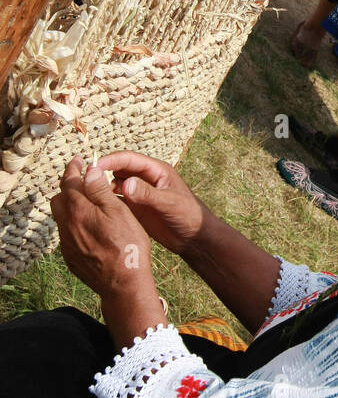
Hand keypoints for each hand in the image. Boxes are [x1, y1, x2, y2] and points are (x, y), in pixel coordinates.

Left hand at [50, 157, 152, 298]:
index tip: (79, 161)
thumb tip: (88, 171)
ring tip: (88, 204)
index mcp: (78, 210)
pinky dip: (75, 224)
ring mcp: (67, 243)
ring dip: (71, 206)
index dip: (74, 168)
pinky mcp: (71, 256)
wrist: (122, 283)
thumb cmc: (127, 245)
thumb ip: (100, 190)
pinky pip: (67, 234)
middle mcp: (67, 225)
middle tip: (84, 181)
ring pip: (62, 217)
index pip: (69, 182)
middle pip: (59, 198)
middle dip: (69, 186)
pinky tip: (90, 227)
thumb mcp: (119, 211)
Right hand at [92, 151, 210, 255]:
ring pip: (114, 184)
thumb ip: (148, 194)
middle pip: (118, 169)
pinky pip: (116, 200)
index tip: (93, 167)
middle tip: (82, 180)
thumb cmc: (189, 215)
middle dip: (101, 172)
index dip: (110, 160)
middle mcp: (145, 179)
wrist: (194, 238)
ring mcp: (139, 193)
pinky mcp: (136, 207)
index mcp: (156, 170)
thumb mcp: (169, 203)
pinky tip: (94, 207)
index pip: (128, 159)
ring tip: (84, 194)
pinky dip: (105, 200)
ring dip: (101, 186)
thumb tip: (125, 184)